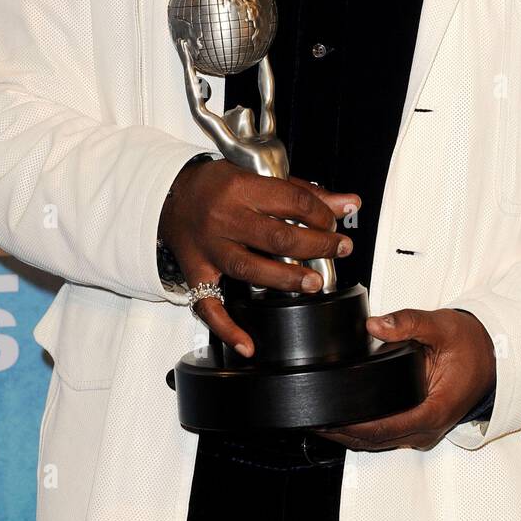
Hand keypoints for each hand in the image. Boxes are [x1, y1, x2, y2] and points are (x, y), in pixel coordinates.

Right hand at [158, 160, 360, 356]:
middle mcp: (224, 218)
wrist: (172, 195)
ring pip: (250, 269)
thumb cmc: (218, 185)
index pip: (292, 200)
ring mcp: (210, 248)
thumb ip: (306, 191)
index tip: (333, 223)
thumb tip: (349, 203)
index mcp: (242, 188)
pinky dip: (228, 329)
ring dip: (286, 279)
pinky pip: (208, 306)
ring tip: (313, 284)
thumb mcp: (260, 175)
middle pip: (276, 236)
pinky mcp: (196, 273)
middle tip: (339, 249)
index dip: (320, 214)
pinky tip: (248, 344)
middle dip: (316, 245)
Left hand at [312, 308, 495, 450]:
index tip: (325, 420)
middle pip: (375, 441)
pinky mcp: (419, 424)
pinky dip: (363, 429)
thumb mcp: (442, 327)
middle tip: (310, 417)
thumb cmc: (473, 346)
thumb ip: (408, 323)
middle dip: (341, 433)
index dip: (351, 427)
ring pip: (379, 442)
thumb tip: (375, 325)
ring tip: (319, 417)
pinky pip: (387, 434)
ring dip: (349, 434)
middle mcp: (428, 428)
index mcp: (434, 410)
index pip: (383, 428)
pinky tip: (344, 417)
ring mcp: (424, 430)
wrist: (495, 356)